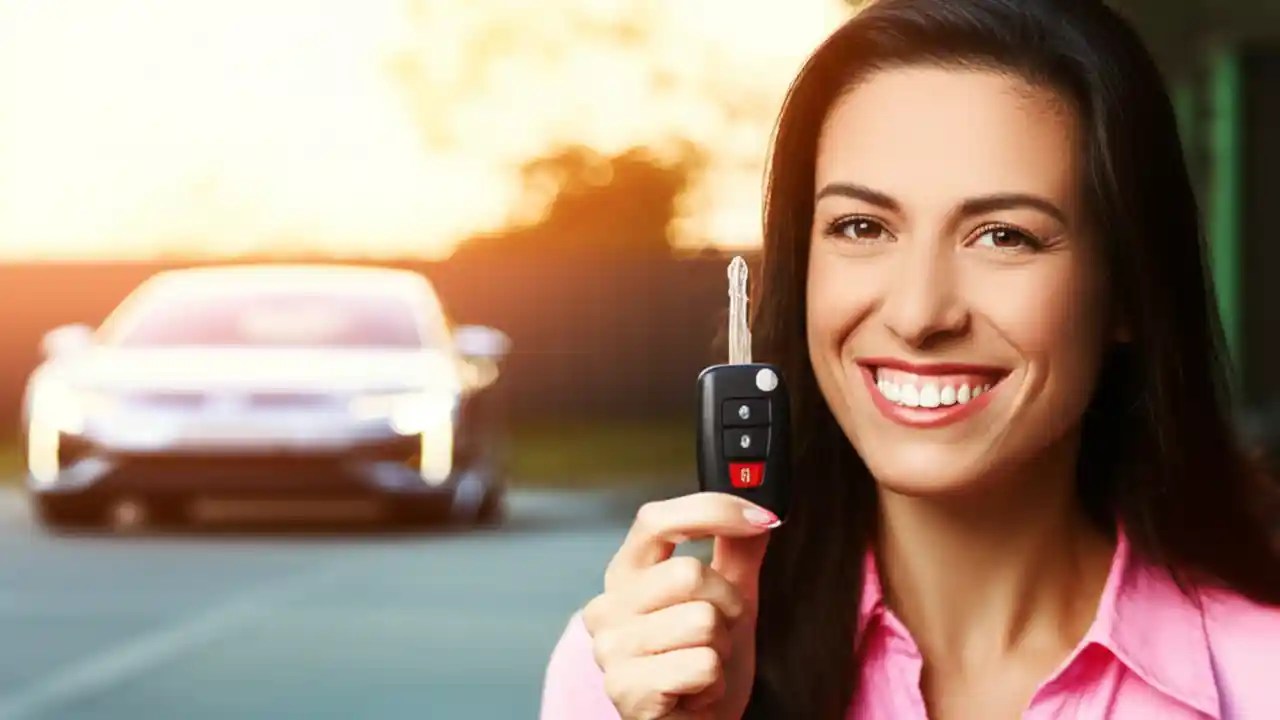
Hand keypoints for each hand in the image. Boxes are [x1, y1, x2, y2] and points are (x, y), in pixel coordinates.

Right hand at [581, 492, 779, 719]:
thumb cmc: (703, 666)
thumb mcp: (729, 600)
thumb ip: (737, 550)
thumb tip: (760, 503)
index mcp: (627, 574)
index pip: (657, 519)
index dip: (712, 510)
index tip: (762, 518)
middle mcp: (608, 606)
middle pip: (690, 572)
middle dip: (727, 607)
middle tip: (719, 635)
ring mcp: (611, 649)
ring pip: (702, 621)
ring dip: (722, 651)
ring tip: (704, 668)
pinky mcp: (626, 689)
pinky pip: (702, 666)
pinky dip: (715, 684)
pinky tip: (695, 694)